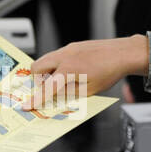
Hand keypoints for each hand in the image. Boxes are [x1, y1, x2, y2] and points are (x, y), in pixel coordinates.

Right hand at [28, 34, 148, 107]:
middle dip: (37, 80)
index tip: (27, 105)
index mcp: (68, 70)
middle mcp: (64, 56)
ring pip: (45, 60)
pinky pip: (56, 56)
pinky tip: (70, 72)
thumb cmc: (110, 71)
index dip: (36, 99)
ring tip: (61, 81)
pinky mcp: (73, 46)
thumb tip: (55, 96)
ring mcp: (68, 49)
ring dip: (46, 72)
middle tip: (47, 90)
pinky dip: (56, 65)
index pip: (46, 88)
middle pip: (37, 67)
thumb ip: (69, 93)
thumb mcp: (89, 90)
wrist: (123, 53)